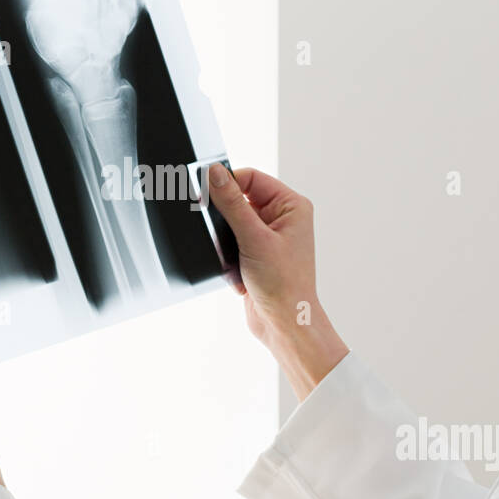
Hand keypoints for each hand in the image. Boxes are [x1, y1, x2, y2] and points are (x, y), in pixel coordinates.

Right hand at [205, 164, 348, 398]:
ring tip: (237, 257)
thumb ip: (232, 203)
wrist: (284, 324)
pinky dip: (227, 255)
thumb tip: (215, 173)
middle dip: (227, 219)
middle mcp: (282, 218)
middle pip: (240, 199)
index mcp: (291, 206)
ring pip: (232, 222)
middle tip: (225, 234)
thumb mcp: (254, 238)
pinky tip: (237, 270)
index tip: (206, 190)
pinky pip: (231, 242)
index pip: (252, 178)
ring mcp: (268, 237)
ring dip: (227, 240)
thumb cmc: (283, 284)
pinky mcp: (256, 254)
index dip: (228, 183)